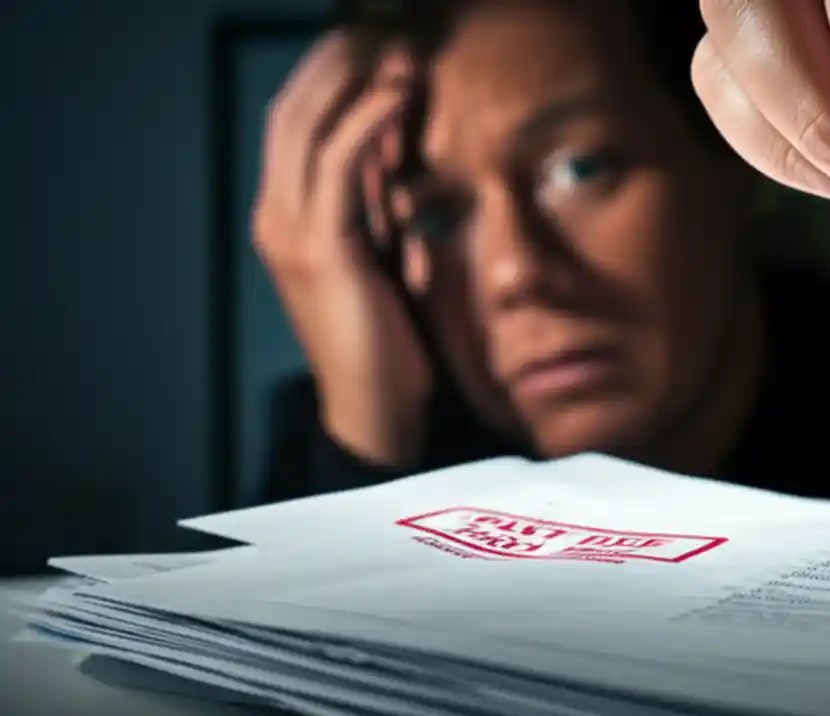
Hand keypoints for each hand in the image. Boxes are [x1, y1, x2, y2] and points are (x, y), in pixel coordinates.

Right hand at [253, 33, 432, 465]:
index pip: (296, 123)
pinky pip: (337, 165)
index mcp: (286, 217)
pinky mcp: (321, 250)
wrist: (374, 409)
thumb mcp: (380, 255)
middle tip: (384, 26)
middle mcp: (276, 216)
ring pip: (307, 126)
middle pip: (293, 110)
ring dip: (353, 77)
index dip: (330, 75)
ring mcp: (290, 232)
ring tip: (396, 44)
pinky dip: (367, 120)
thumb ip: (377, 203)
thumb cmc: (386, 337)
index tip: (376, 41)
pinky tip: (398, 92)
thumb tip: (400, 150)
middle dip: (336, 60)